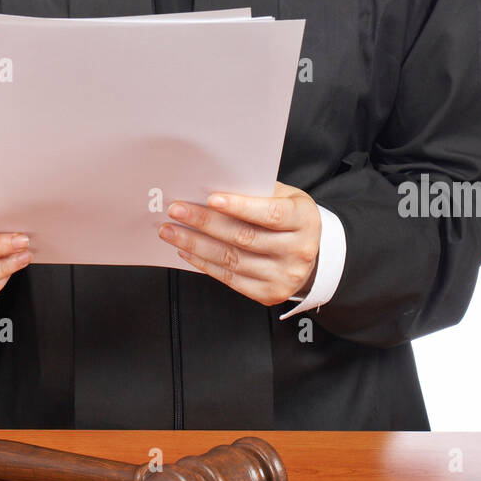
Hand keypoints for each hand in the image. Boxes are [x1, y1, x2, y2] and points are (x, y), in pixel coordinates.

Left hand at [157, 181, 321, 306]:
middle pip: (245, 237)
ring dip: (196, 244)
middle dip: (205, 223)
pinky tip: (187, 250)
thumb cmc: (289, 216)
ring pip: (232, 259)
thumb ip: (255, 192)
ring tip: (171, 231)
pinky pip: (230, 278)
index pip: (270, 214)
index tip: (210, 198)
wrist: (309, 252)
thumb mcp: (283, 196)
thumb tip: (210, 186)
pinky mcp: (270, 293)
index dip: (239, 206)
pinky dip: (204, 263)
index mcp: (304, 219)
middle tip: (176, 211)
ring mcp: (285, 276)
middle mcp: (299, 251)